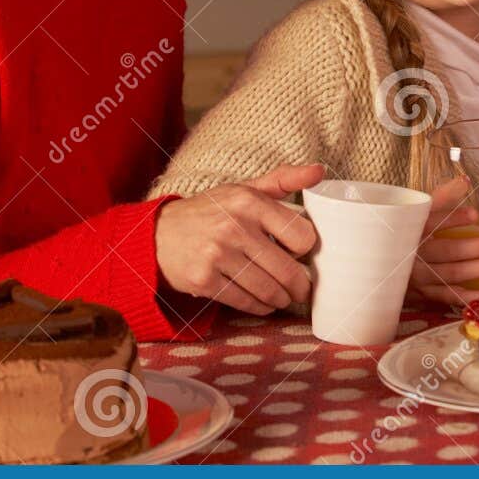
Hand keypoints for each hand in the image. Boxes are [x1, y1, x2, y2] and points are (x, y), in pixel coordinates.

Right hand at [154, 163, 322, 315]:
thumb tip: (320, 171)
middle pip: (288, 270)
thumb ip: (284, 178)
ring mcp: (217, 255)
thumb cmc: (212, 211)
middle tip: (302, 288)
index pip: (302, 235)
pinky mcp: (203, 280)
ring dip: (282, 299)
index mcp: (249, 201)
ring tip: (285, 297)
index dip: (306, 248)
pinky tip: (264, 303)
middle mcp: (233, 227)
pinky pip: (245, 302)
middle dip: (300, 285)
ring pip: (268, 290)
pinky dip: (261, 307)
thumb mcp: (245, 188)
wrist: (159, 233)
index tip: (299, 252)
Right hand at [409, 176, 478, 306]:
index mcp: (409, 230)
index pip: (430, 222)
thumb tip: (464, 181)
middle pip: (447, 251)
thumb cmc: (403, 236)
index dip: (453, 219)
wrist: (378, 267)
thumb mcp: (415, 214)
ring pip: (453, 274)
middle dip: (477, 246)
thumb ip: (440, 198)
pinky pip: (453, 297)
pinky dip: (475, 297)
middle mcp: (412, 255)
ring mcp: (418, 278)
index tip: (476, 214)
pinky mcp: (425, 295)